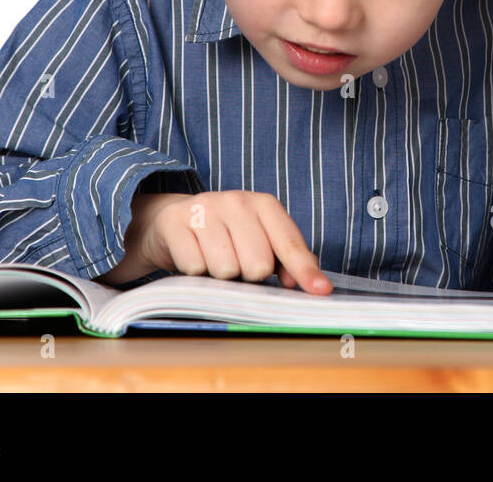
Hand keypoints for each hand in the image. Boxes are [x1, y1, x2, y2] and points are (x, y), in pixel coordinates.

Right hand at [135, 190, 330, 293]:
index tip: (321, 291)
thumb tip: (299, 284)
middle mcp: (236, 201)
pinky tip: (193, 254)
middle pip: (258, 265)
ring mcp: (204, 209)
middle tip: (236, 263)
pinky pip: (195, 268)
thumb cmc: (225, 235)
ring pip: (226, 269)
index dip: (305, 270)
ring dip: (219, 275)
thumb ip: (285, 260)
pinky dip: (194, 272)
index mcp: (263, 204)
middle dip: (248, 274)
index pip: (289, 243)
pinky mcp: (175, 222)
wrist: (171, 220)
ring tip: (213, 258)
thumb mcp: (258, 239)